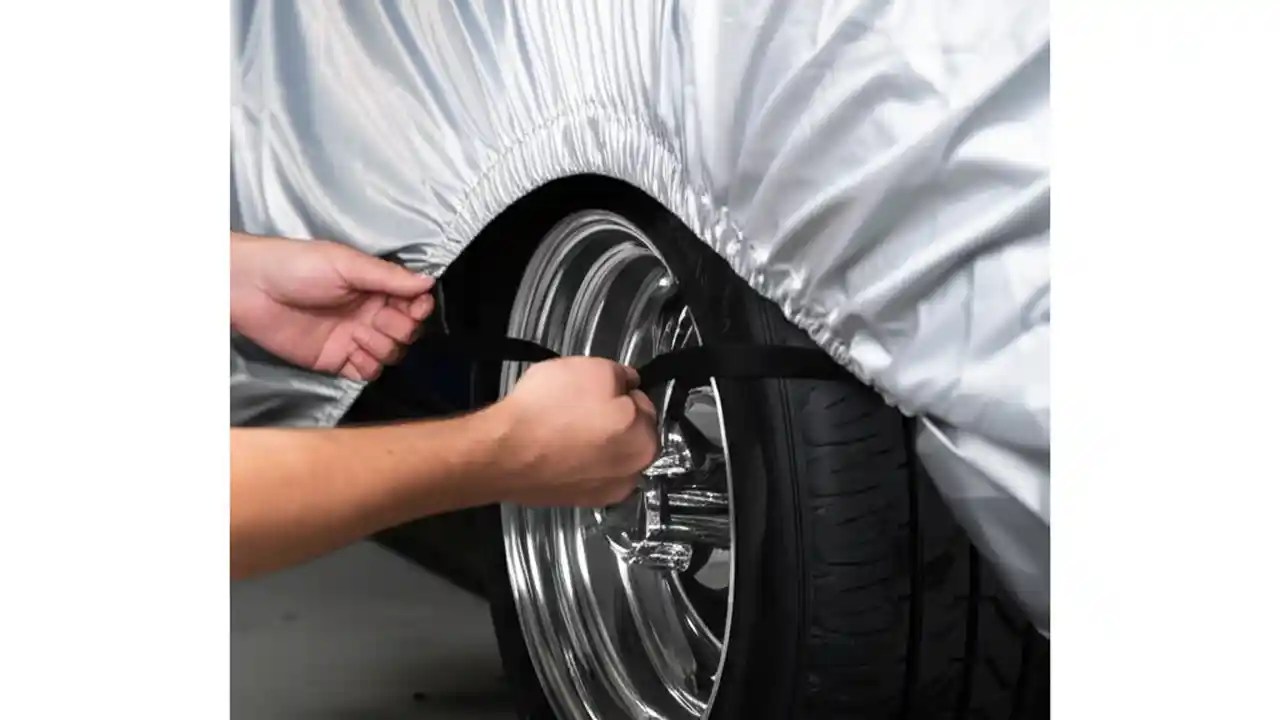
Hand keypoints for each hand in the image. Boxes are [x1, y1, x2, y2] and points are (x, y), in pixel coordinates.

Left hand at [230, 233, 434, 380]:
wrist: (251, 289)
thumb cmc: (297, 266)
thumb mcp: (347, 263)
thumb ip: (388, 275)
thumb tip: (428, 281)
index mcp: (374, 287)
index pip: (413, 303)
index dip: (419, 308)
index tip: (414, 308)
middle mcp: (368, 313)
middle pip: (406, 332)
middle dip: (400, 329)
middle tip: (377, 320)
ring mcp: (353, 338)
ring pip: (390, 354)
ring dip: (382, 348)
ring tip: (358, 336)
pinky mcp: (335, 359)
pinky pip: (366, 372)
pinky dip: (367, 367)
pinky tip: (353, 353)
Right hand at [492, 357, 659, 506]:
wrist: (502, 453)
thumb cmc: (548, 413)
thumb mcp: (596, 369)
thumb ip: (623, 375)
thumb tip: (628, 381)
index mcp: (645, 443)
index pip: (644, 405)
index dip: (621, 391)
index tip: (603, 387)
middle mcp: (631, 475)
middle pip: (628, 434)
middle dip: (611, 418)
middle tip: (580, 404)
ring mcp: (602, 493)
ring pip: (605, 454)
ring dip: (592, 441)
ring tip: (562, 425)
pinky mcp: (574, 501)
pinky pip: (583, 471)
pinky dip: (574, 460)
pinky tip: (554, 446)